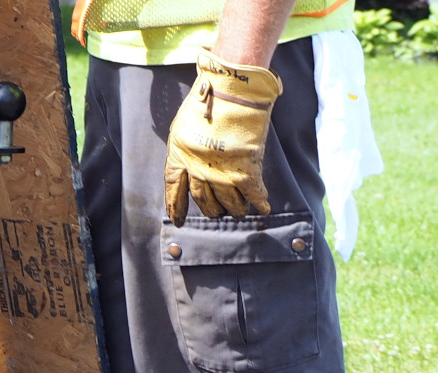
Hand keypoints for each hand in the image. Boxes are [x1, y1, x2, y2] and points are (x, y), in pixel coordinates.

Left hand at [164, 52, 282, 223]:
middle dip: (211, 209)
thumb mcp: (185, 120)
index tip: (178, 220)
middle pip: (202, 199)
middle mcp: (197, 166)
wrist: (231, 86)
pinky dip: (259, 201)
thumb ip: (188, 142)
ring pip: (228, 201)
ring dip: (235, 208)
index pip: (174, 187)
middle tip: (218, 213)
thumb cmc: (209, 96)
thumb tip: (194, 159)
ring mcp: (221, 170)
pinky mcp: (244, 168)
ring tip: (239, 211)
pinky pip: (253, 193)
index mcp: (179, 153)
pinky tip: (263, 207)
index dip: (176, 206)